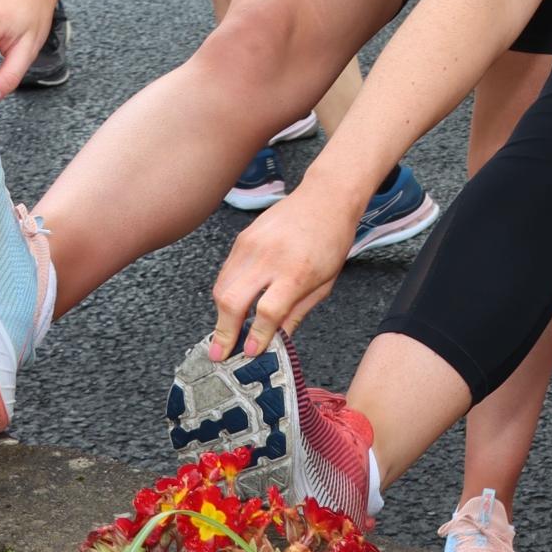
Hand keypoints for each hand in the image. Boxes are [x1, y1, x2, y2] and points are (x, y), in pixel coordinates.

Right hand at [210, 177, 365, 359]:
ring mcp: (252, 245)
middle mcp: (269, 257)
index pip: (267, 311)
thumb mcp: (325, 282)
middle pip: (233, 301)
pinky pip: (225, 272)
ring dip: (221, 314)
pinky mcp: (242, 238)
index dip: (256, 335)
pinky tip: (233, 304)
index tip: (251, 352)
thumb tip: (276, 341)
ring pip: (222, 288)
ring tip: (227, 331)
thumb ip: (297, 313)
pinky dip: (225, 292)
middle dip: (223, 332)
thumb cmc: (332, 240)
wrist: (326, 197)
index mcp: (296, 271)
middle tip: (220, 354)